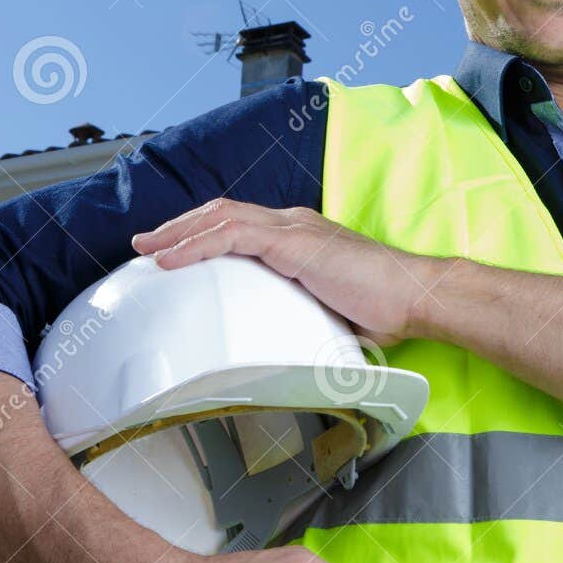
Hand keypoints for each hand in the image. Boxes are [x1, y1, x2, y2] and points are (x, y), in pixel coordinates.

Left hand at [131, 198, 443, 347]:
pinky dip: (196, 244)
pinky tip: (171, 258)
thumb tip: (290, 350)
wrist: (416, 297)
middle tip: (146, 245)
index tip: (175, 252)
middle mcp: (294, 223)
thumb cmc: (386, 309)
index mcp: (302, 237)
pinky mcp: (294, 242)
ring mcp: (294, 229)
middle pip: (222, 212)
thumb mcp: (332, 313)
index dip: (204, 233)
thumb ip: (306, 319)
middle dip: (180, 226)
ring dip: (178, 232)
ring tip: (147, 248)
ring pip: (221, 217)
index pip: (241, 224)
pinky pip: (231, 235)